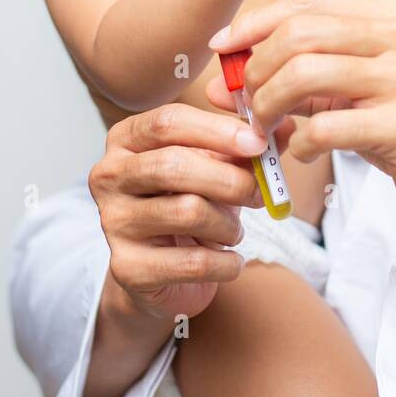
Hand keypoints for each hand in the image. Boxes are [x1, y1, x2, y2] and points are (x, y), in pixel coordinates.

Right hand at [89, 103, 274, 324]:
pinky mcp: (128, 268)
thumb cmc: (189, 205)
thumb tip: (286, 126)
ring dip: (228, 225)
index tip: (258, 143)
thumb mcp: (217, 167)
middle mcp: (109, 176)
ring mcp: (113, 223)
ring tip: (233, 231)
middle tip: (260, 193)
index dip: (218, 130)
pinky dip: (226, 262)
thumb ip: (247, 146)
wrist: (163, 274)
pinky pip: (193, 261)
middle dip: (230, 179)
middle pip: (173, 165)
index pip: (168, 122)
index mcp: (126, 139)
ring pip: (187, 211)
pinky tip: (229, 261)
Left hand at [207, 0, 395, 242]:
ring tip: (265, 130)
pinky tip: (301, 154)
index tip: (223, 48)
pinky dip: (300, 143)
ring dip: (268, 106)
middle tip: (243, 102)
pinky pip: (327, 127)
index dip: (255, 23)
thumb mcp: (361, 88)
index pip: (309, 2)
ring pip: (305, 74)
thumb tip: (225, 80)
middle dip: (257, 69)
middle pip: (300, 33)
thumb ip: (302, 76)